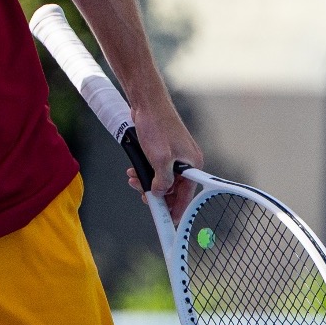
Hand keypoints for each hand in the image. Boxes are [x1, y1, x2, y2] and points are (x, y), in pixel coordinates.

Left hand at [126, 90, 203, 218]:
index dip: (177, 208)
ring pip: (162, 177)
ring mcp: (175, 154)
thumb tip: (159, 194)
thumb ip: (162, 180)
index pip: (187, 194)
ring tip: (133, 179)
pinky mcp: (164, 148)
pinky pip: (155, 167)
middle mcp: (186, 160)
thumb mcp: (160, 159)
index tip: (169, 221)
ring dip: (147, 182)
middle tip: (143, 196)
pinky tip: (133, 170)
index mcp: (192, 164)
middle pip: (173, 187)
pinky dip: (145, 171)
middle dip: (156, 193)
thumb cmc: (156, 126)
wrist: (147, 103)